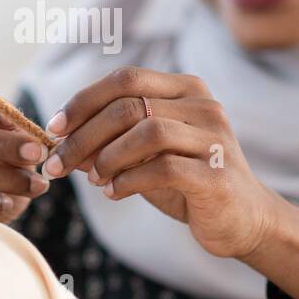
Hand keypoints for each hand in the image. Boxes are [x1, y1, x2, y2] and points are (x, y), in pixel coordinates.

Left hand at [39, 66, 288, 259]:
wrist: (244, 220)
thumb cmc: (189, 182)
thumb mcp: (147, 155)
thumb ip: (112, 142)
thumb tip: (62, 140)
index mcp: (186, 90)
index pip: (126, 78)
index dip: (84, 101)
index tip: (54, 128)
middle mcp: (204, 106)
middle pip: (129, 105)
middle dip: (83, 135)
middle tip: (58, 163)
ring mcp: (214, 139)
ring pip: (146, 132)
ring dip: (106, 157)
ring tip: (92, 179)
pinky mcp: (216, 175)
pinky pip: (162, 168)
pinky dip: (128, 181)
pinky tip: (114, 193)